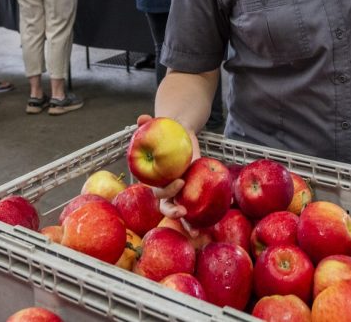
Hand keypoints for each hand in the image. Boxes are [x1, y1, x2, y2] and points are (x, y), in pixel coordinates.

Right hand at [134, 114, 200, 228]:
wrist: (180, 135)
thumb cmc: (165, 132)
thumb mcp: (158, 126)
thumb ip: (148, 124)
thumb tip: (141, 118)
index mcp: (155, 178)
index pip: (157, 190)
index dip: (166, 190)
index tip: (180, 181)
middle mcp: (165, 189)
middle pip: (165, 206)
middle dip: (172, 212)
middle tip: (183, 212)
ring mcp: (178, 194)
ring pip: (178, 213)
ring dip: (185, 224)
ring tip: (196, 232)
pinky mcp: (190, 194)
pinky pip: (193, 210)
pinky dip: (200, 220)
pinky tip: (209, 228)